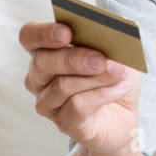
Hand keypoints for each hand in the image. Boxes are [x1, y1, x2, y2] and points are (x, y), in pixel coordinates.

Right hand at [18, 21, 141, 155]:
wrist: (126, 113)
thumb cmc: (116, 76)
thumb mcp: (117, 52)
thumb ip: (107, 40)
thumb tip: (108, 35)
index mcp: (48, 50)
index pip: (30, 36)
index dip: (43, 33)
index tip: (66, 32)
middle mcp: (40, 77)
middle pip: (42, 62)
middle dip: (73, 58)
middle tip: (100, 59)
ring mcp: (48, 102)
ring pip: (62, 85)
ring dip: (96, 77)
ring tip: (119, 73)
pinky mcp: (64, 122)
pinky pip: (77, 105)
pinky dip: (102, 94)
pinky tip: (119, 88)